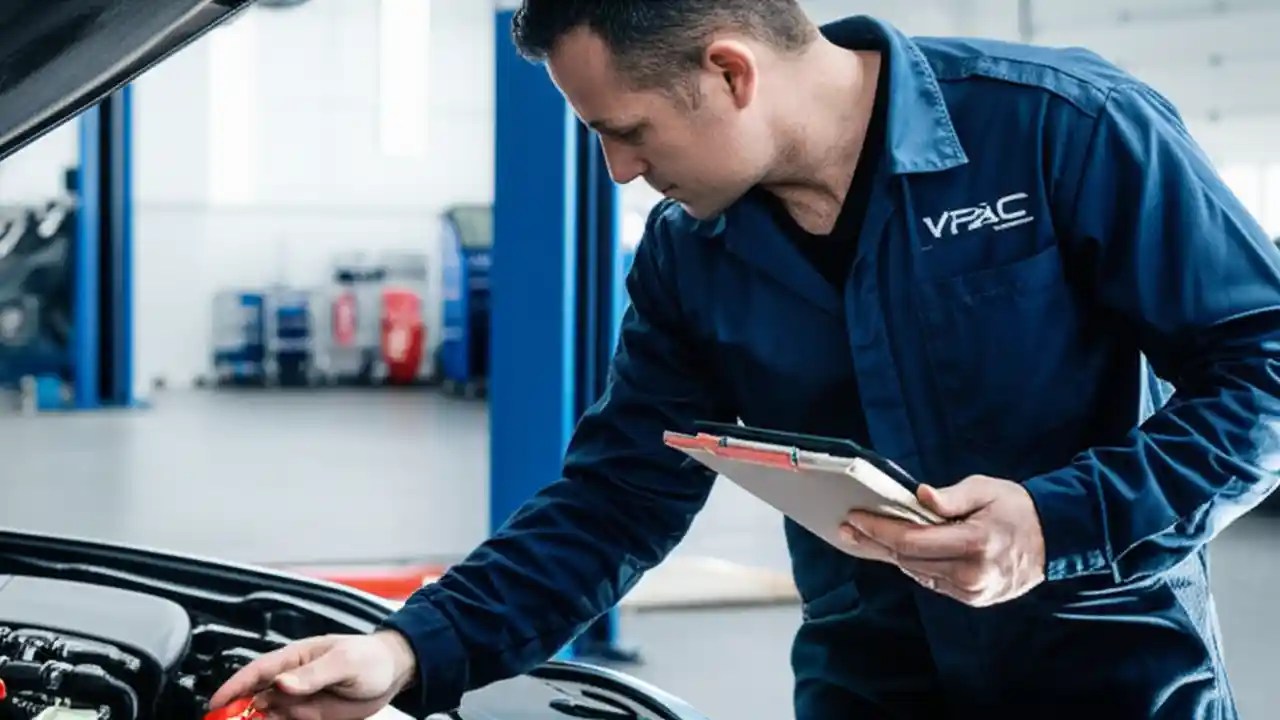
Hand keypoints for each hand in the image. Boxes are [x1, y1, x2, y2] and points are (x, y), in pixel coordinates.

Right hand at [207, 630, 416, 719]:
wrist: (392, 673)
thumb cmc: (369, 658)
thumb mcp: (344, 663)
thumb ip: (313, 674)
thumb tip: (282, 683)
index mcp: (295, 659)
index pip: (257, 672)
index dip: (233, 687)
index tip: (215, 704)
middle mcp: (290, 680)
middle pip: (253, 697)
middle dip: (235, 711)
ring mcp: (297, 699)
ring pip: (264, 714)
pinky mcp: (307, 715)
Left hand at [840, 475, 1046, 607]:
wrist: (1054, 539)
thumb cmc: (1017, 508)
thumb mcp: (986, 489)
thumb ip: (952, 496)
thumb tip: (920, 497)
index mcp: (975, 544)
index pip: (914, 541)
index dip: (880, 529)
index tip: (855, 517)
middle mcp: (972, 574)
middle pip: (909, 560)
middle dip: (875, 543)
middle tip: (845, 529)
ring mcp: (973, 591)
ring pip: (917, 573)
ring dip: (889, 554)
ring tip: (861, 537)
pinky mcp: (973, 598)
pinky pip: (932, 581)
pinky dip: (912, 564)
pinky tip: (893, 550)